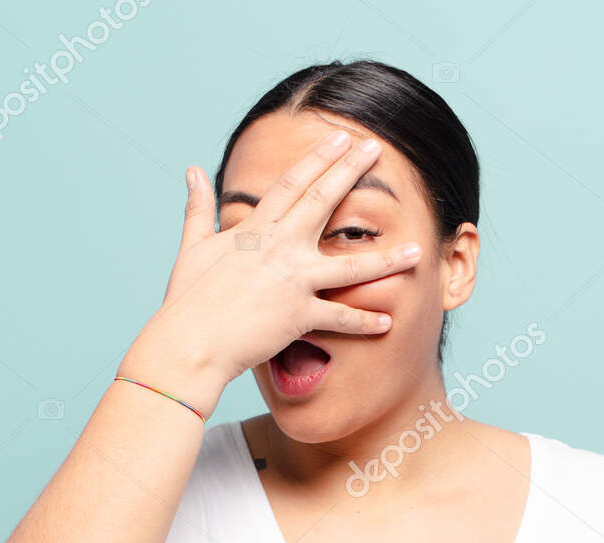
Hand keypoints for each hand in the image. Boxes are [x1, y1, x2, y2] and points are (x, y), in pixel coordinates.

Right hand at [122, 130, 424, 416]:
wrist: (189, 343)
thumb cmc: (187, 299)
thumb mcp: (192, 248)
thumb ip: (198, 208)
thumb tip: (192, 171)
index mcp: (254, 229)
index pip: (292, 184)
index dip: (319, 158)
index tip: (341, 138)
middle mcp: (279, 247)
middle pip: (323, 202)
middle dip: (352, 173)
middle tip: (378, 150)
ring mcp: (292, 280)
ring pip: (349, 265)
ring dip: (385, 257)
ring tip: (416, 250)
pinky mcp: (298, 316)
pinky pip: (340, 318)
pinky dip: (364, 321)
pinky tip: (389, 320)